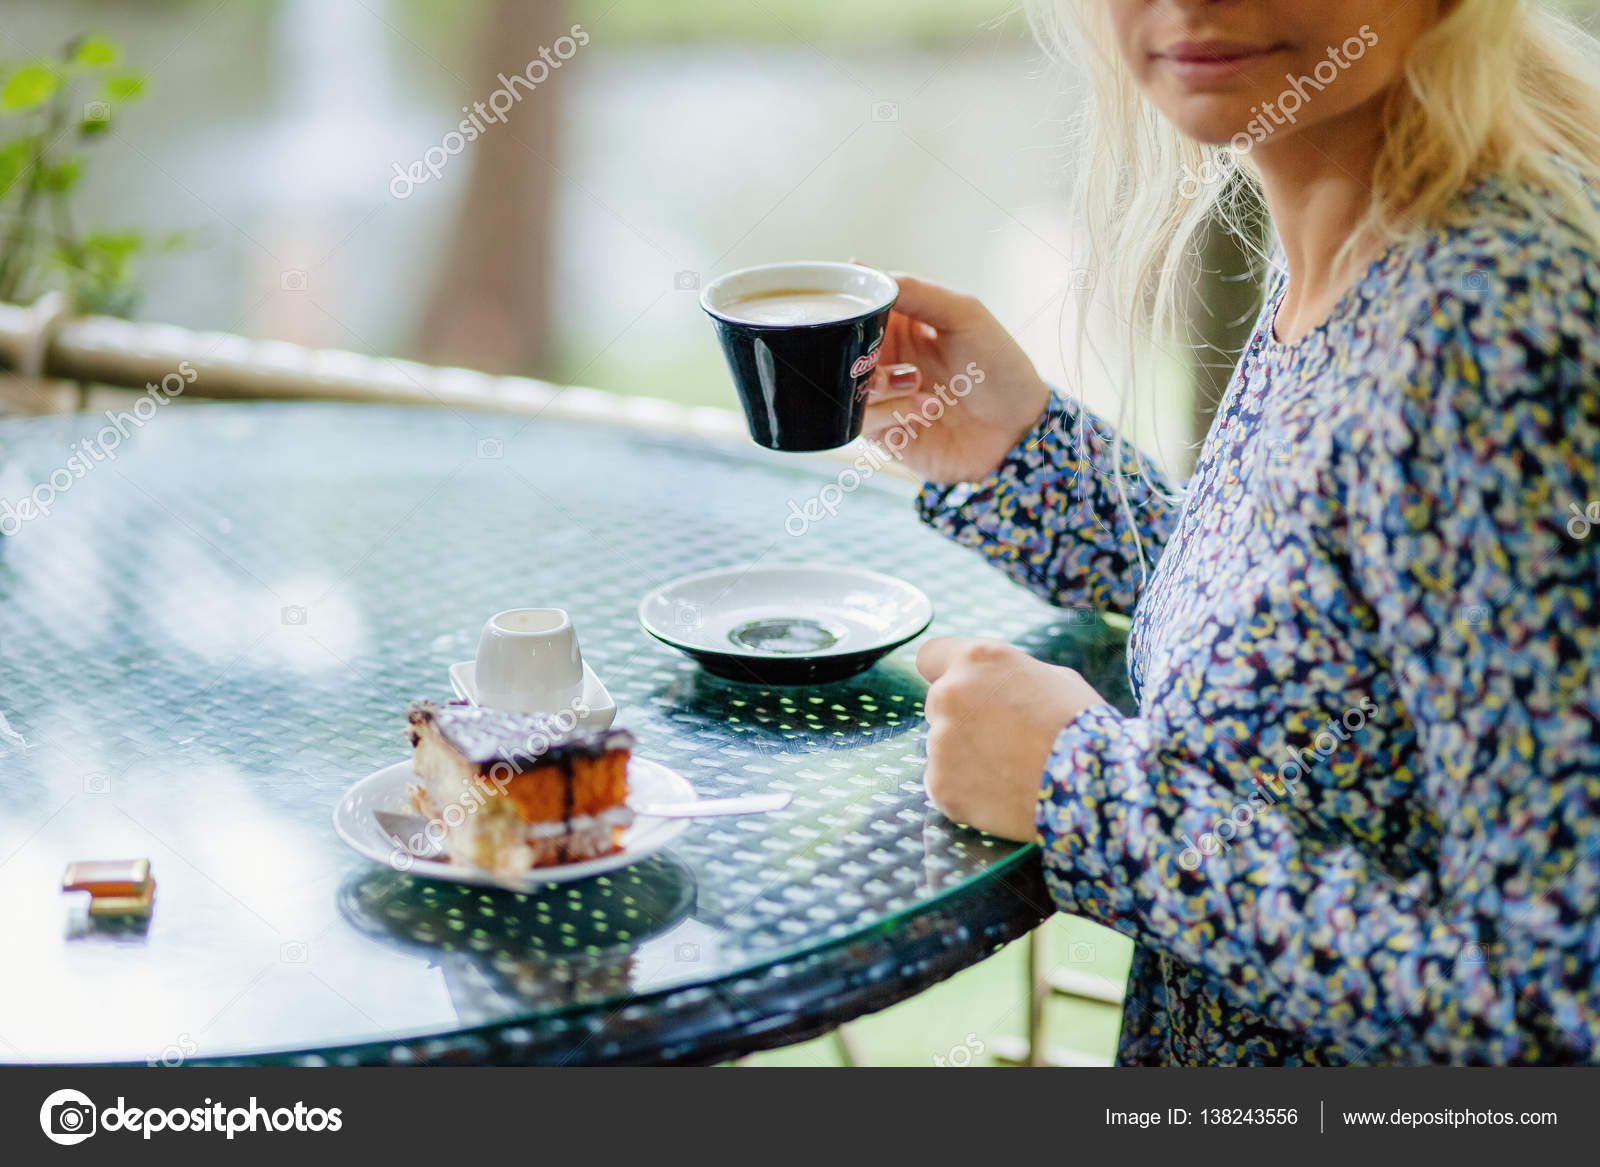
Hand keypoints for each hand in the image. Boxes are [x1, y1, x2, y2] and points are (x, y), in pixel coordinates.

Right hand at [859, 271, 1051, 484]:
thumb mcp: (964, 314)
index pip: (857, 305)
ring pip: (844, 383)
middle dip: (850, 347)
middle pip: (840, 347)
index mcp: (901, 324)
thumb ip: (917, 291)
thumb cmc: (999, 367)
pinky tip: (926, 410)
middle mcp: (887, 358)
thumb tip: (862, 270)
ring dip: (878, 382)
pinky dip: (891, 411)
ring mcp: (883, 396)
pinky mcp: (884, 432)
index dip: (843, 301)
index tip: (832, 297)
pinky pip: (862, 419)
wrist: (1018, 429)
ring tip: (917, 383)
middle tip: (874, 350)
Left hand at [916, 637, 1107, 840]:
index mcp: (976, 659)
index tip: (960, 692)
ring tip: (1010, 773)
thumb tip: (995, 686)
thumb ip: (1009, 678)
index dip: (945, 674)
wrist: (1094, 784)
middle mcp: (948, 693)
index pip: (930, 657)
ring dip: (966, 758)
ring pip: (943, 748)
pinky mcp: (940, 784)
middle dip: (963, 720)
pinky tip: (1002, 795)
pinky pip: (945, 785)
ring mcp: (940, 741)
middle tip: (1003, 742)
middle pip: (938, 706)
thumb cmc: (1083, 726)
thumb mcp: (1052, 678)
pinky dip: (967, 792)